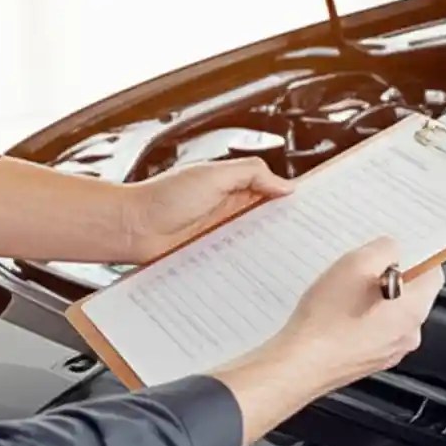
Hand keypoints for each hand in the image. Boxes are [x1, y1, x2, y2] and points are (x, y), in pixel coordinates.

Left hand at [124, 158, 294, 262]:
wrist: (130, 228)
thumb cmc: (162, 197)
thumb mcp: (213, 174)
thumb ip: (251, 173)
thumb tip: (286, 186)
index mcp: (236, 187)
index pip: (274, 192)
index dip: (293, 199)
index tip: (316, 209)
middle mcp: (232, 212)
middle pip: (271, 221)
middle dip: (288, 229)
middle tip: (311, 239)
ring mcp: (223, 237)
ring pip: (258, 244)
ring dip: (270, 251)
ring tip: (290, 259)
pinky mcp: (214, 258)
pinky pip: (239, 263)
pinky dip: (250, 267)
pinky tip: (262, 272)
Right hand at [273, 237, 443, 392]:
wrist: (299, 365)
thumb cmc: (326, 320)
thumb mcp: (356, 264)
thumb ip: (384, 249)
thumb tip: (393, 250)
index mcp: (414, 310)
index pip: (433, 273)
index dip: (416, 255)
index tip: (397, 248)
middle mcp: (408, 334)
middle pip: (411, 293)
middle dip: (389, 276)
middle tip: (360, 269)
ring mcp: (390, 351)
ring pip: (391, 312)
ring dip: (373, 298)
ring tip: (343, 292)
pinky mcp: (369, 360)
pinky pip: (374, 330)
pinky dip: (361, 318)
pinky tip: (336, 313)